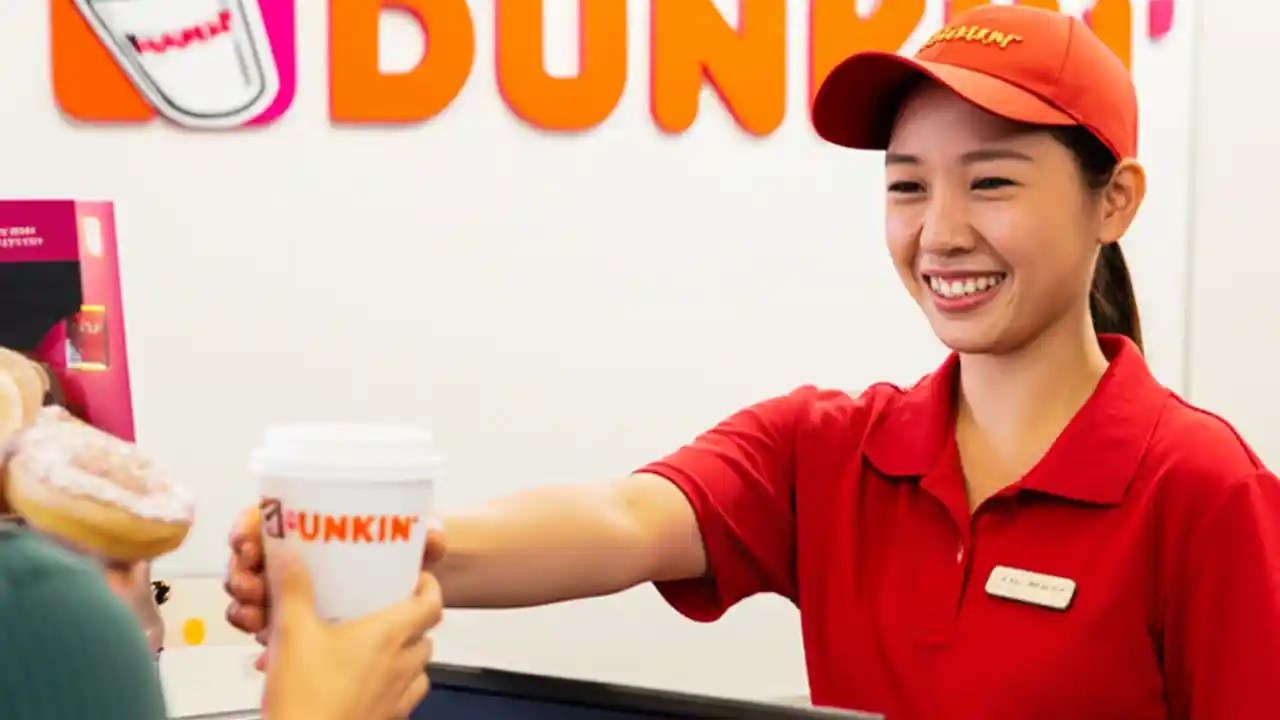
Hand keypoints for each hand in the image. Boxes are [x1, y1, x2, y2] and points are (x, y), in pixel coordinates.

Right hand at [262, 551, 441, 719]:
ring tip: (386, 647)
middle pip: (428, 637)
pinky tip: (373, 683)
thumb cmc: (304, 695)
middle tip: (394, 610)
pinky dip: (399, 686)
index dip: (431, 588)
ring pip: (421, 670)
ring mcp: (398, 696)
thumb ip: (295, 590)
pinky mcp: (388, 718)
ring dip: (410, 655)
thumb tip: (293, 557)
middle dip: (417, 622)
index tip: (419, 580)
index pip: (432, 605)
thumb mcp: (292, 632)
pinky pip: (406, 697)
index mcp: (388, 636)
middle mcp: (402, 665)